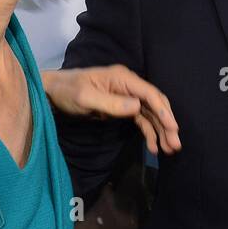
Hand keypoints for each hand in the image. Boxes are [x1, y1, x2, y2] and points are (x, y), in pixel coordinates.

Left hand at [42, 65, 179, 155]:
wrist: (52, 92)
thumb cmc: (67, 91)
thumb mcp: (85, 97)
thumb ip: (111, 103)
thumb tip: (137, 107)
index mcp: (123, 79)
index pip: (150, 94)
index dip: (163, 111)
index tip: (173, 128)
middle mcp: (129, 85)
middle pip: (154, 104)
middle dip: (167, 124)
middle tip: (175, 144)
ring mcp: (126, 96)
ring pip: (150, 114)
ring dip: (160, 131)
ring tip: (169, 149)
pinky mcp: (122, 107)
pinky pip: (140, 119)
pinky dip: (148, 132)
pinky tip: (153, 146)